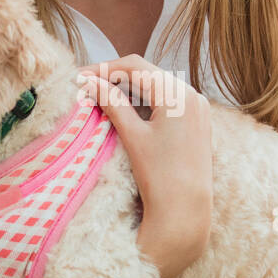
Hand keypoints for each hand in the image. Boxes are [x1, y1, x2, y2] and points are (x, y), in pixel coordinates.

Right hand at [77, 55, 212, 251]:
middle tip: (85, 83)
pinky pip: (167, 101)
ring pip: (156, 86)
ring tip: (100, 94)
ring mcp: (197, 108)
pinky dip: (145, 100)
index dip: (104, 68)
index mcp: (179, 94)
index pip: (135, 66)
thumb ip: (112, 103)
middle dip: (115, 76)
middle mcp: (192, 95)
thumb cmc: (160, 176)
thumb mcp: (133, 135)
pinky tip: (124, 108)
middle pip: (147, 73)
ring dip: (129, 88)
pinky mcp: (196, 122)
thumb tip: (89, 81)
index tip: (80, 75)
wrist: (187, 211)